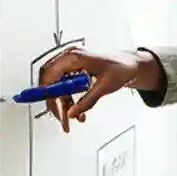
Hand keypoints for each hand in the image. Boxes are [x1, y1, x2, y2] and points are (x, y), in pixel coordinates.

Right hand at [37, 47, 155, 132]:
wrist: (129, 64)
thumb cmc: (120, 67)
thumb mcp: (104, 86)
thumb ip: (87, 101)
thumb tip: (72, 113)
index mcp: (75, 56)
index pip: (50, 75)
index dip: (48, 93)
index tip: (52, 107)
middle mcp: (69, 57)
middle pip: (50, 81)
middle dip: (55, 103)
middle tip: (63, 119)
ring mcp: (70, 63)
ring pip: (56, 87)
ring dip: (64, 104)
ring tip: (75, 117)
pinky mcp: (73, 70)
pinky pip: (64, 87)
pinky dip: (69, 100)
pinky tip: (78, 111)